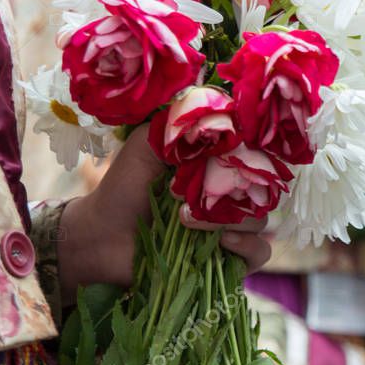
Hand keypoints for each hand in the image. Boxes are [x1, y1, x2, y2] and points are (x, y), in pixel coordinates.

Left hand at [57, 125, 271, 295]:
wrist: (101, 237)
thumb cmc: (123, 188)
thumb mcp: (147, 145)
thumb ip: (178, 124)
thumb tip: (218, 105)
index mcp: (216, 165)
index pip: (255, 155)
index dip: (254, 153)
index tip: (238, 152)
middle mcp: (228, 194)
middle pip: (263, 188)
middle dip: (238, 190)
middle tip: (202, 193)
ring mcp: (230, 227)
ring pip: (262, 220)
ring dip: (235, 221)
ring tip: (192, 222)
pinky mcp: (228, 259)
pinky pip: (260, 252)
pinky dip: (248, 246)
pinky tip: (223, 242)